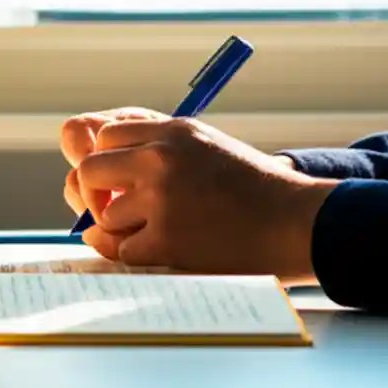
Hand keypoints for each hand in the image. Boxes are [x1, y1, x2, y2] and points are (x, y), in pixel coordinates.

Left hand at [71, 114, 338, 282]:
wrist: (298, 222)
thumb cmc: (256, 190)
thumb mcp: (209, 147)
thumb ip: (161, 147)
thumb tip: (99, 164)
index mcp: (174, 132)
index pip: (107, 137)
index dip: (107, 160)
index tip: (117, 181)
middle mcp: (162, 159)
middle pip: (89, 170)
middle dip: (93, 194)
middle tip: (112, 210)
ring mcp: (162, 200)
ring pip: (104, 216)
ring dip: (122, 229)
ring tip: (157, 233)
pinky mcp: (167, 240)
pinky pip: (121, 250)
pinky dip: (136, 255)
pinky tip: (160, 252)